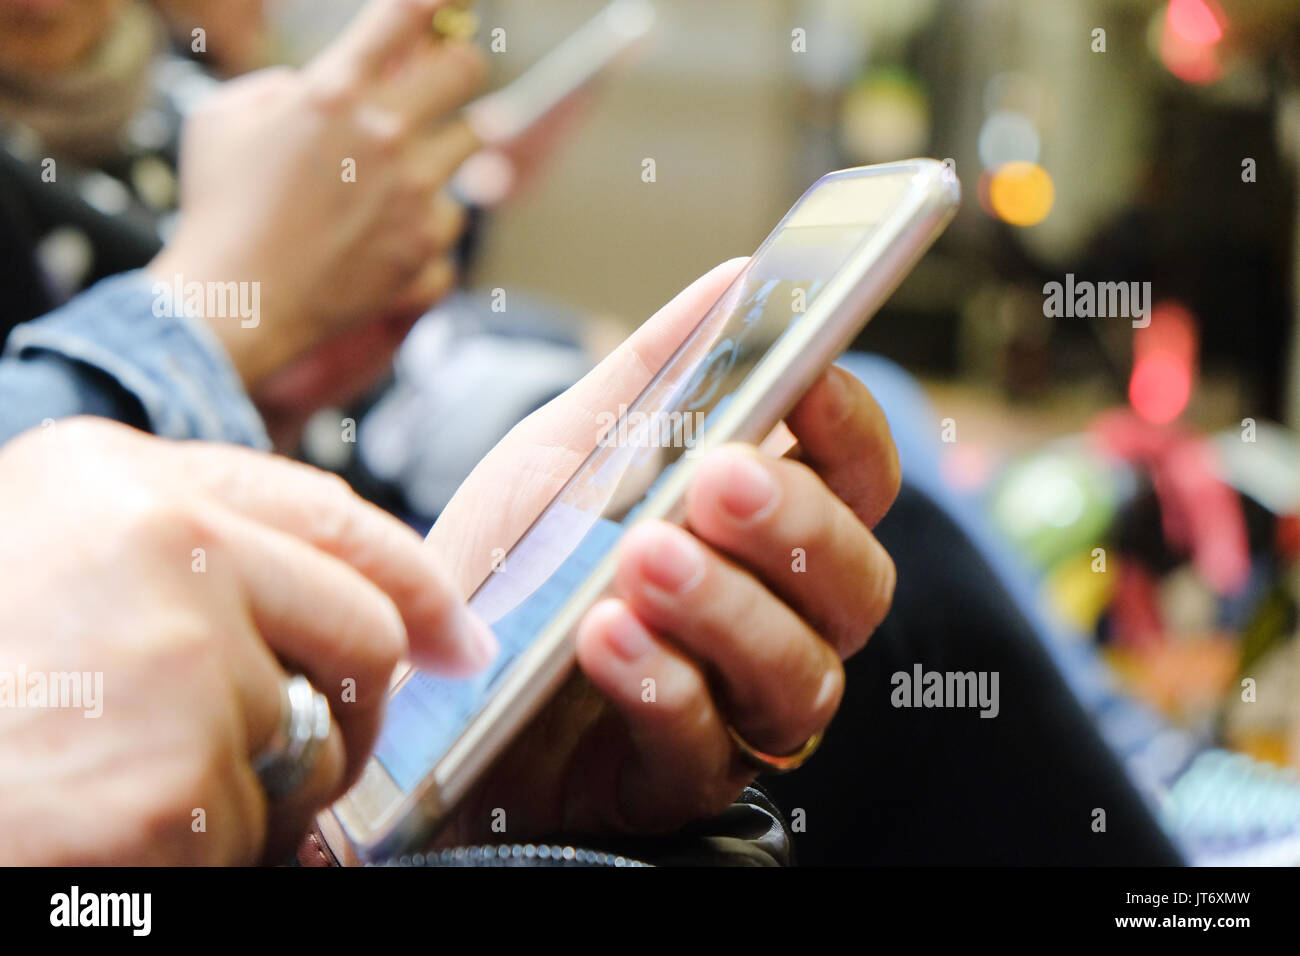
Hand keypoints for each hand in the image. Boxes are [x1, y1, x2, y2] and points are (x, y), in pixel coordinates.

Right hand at [0, 418, 494, 863]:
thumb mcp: (50, 556)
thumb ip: (199, 549)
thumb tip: (377, 609)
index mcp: (122, 479)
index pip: (337, 516)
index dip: (416, 585)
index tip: (455, 636)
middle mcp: (156, 546)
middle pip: (361, 632)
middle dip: (352, 707)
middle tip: (291, 750)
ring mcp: (169, 665)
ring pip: (310, 745)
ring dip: (254, 790)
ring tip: (127, 786)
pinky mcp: (166, 792)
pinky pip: (255, 830)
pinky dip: (207, 852)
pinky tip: (111, 833)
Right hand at [148, 0, 484, 390]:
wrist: (237, 299)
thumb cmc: (218, 207)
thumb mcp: (221, 117)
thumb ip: (277, 85)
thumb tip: (313, 86)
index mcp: (334, 90)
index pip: (407, 14)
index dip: (436, 2)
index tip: (447, 3)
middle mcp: (385, 132)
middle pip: (466, 68)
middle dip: (458, 65)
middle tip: (445, 79)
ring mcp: (414, 190)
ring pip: (474, 141)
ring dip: (446, 144)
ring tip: (408, 167)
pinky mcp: (427, 243)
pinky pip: (452, 214)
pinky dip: (427, 222)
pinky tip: (390, 234)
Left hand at [429, 260, 899, 839]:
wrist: (416, 673)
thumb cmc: (512, 558)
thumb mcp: (565, 450)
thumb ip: (655, 374)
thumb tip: (740, 277)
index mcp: (765, 532)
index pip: (857, 481)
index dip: (850, 428)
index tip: (805, 377)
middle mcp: (775, 620)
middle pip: (855, 583)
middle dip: (795, 525)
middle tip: (717, 477)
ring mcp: (734, 708)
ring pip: (799, 674)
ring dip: (728, 608)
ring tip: (644, 557)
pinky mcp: (675, 783)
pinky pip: (704, 750)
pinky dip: (663, 687)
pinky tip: (605, 637)